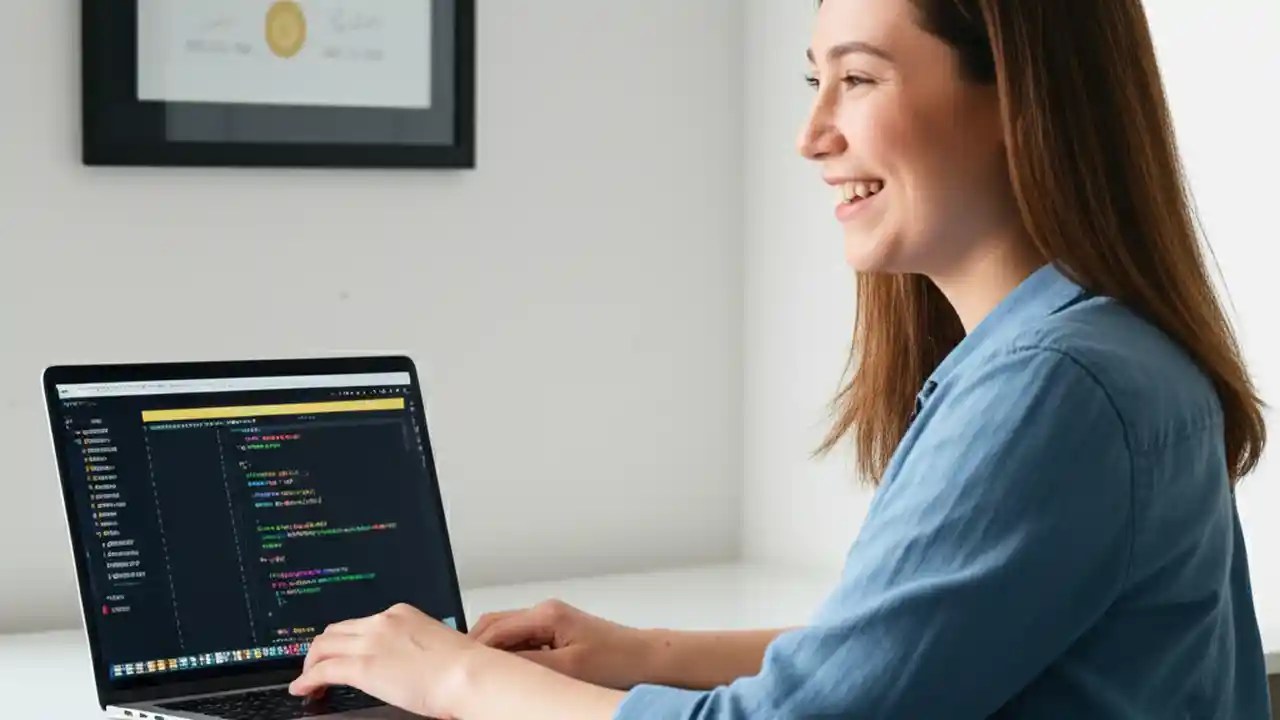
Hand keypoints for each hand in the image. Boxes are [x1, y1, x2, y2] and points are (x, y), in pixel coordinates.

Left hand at [289, 603, 488, 719]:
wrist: (468, 675)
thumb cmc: (464, 667)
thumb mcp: (436, 646)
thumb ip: (416, 648)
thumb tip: (408, 664)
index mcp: (402, 614)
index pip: (362, 623)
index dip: (346, 640)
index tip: (343, 653)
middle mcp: (383, 622)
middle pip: (336, 630)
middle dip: (323, 649)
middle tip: (318, 667)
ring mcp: (371, 642)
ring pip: (323, 646)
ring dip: (311, 663)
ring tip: (308, 680)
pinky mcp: (362, 667)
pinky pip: (322, 670)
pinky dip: (306, 680)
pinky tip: (303, 689)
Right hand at [469, 599, 651, 689]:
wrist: (646, 660)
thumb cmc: (618, 660)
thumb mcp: (568, 667)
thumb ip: (527, 664)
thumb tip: (494, 667)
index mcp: (546, 615)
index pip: (493, 629)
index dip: (471, 649)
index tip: (458, 666)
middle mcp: (544, 613)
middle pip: (494, 627)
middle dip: (476, 648)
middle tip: (461, 673)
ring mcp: (550, 623)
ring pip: (506, 636)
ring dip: (493, 654)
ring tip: (484, 677)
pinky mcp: (555, 635)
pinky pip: (521, 644)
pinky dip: (510, 658)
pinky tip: (509, 676)